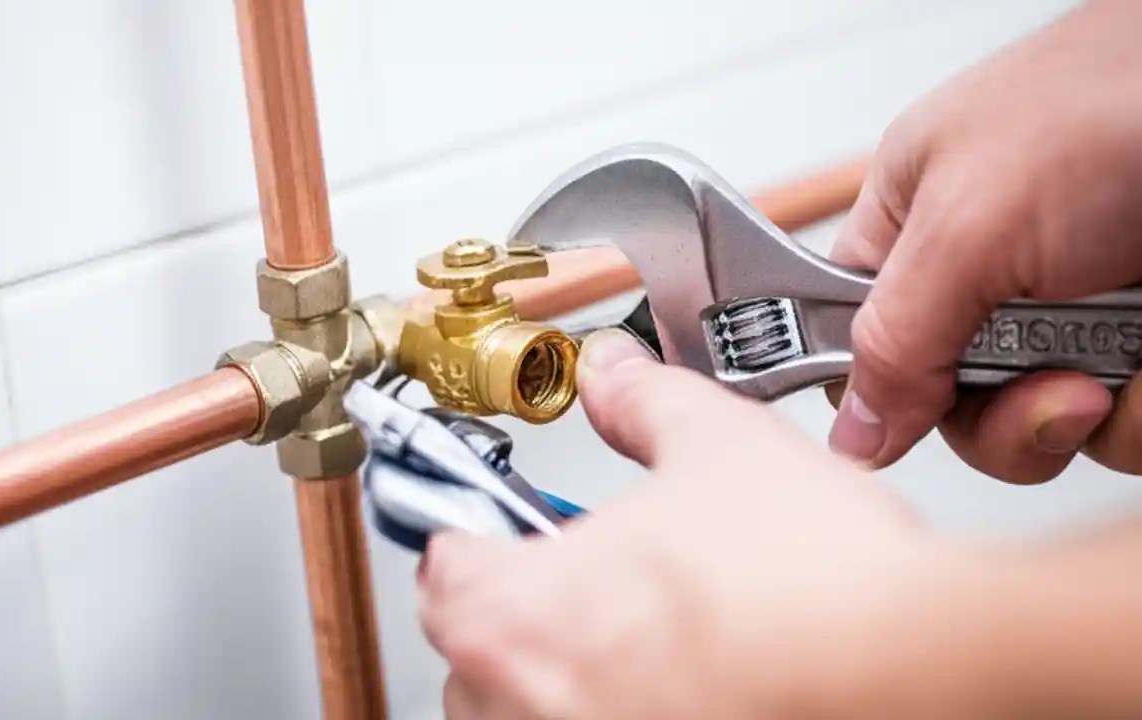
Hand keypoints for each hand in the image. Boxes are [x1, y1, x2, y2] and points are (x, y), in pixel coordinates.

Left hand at [418, 330, 975, 718]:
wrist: (914, 668)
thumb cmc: (814, 585)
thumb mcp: (717, 444)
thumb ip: (641, 402)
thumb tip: (616, 375)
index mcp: (515, 613)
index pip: (442, 565)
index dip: (479, 531)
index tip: (508, 527)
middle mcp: (526, 706)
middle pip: (472, 651)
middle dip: (517, 608)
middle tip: (584, 579)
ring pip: (520, 713)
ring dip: (554, 674)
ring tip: (637, 636)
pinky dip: (607, 709)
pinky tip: (681, 682)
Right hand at [826, 0, 1141, 481]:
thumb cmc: (1117, 96)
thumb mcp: (971, 222)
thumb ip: (895, 336)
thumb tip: (854, 435)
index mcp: (915, 222)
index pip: (854, 339)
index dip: (877, 389)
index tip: (916, 408)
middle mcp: (987, 274)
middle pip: (952, 408)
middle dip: (1007, 420)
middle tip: (1055, 386)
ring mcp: (1069, 312)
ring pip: (1045, 428)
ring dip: (1090, 417)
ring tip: (1126, 352)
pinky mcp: (1133, 344)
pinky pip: (1121, 426)